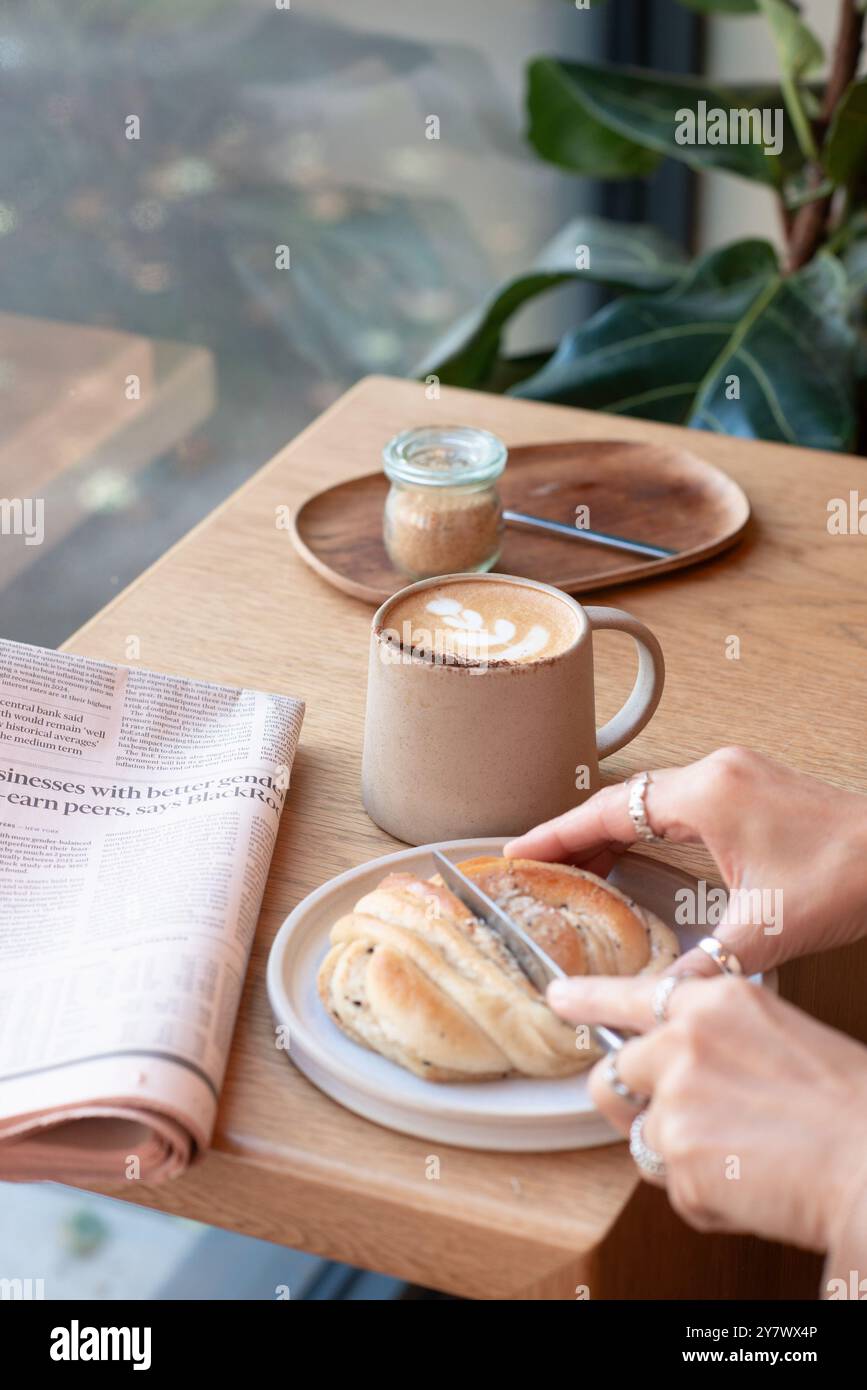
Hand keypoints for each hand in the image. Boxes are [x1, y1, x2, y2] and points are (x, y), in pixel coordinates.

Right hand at [505, 747, 866, 975]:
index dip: (558, 836)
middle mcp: (716, 773)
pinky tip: (636, 855)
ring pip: (650, 800)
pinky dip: (645, 827)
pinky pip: (677, 802)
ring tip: (576, 869)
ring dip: (610, 830)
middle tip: (539, 869)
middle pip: (622, 801)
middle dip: (576, 835)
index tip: (520, 853)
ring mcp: (734, 776)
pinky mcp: (750, 788)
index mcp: (708, 794)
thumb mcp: (765, 930)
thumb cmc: (849, 874)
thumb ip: (702, 965)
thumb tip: (654, 1002)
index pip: (609, 810)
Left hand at [547, 971, 866, 1253]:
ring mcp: (673, 1103)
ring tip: (742, 1153)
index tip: (558, 996)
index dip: (588, 998)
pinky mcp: (677, 1162)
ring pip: (643, 1136)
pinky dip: (707, 1197)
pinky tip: (753, 1184)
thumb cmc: (846, 1104)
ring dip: (678, 1152)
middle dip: (636, 1100)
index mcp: (715, 1002)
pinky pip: (674, 1187)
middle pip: (613, 1072)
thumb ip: (719, 1038)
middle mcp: (681, 1044)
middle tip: (685, 1121)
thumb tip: (681, 1060)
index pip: (632, 995)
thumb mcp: (779, 1034)